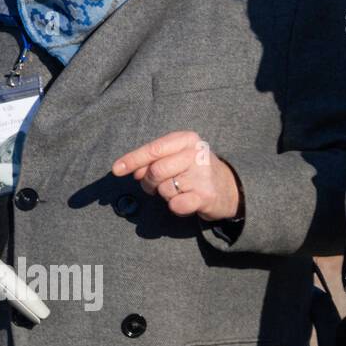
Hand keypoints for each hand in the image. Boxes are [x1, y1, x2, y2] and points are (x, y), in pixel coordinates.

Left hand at [112, 130, 240, 221]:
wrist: (229, 188)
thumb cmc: (192, 170)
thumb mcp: (174, 157)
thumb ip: (152, 160)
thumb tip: (130, 171)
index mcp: (186, 139)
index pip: (152, 149)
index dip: (131, 160)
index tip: (116, 170)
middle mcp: (196, 154)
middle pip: (155, 171)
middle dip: (148, 182)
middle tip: (153, 186)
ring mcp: (203, 175)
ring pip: (164, 189)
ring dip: (164, 195)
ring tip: (178, 190)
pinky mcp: (207, 195)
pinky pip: (176, 205)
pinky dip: (175, 206)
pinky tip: (185, 201)